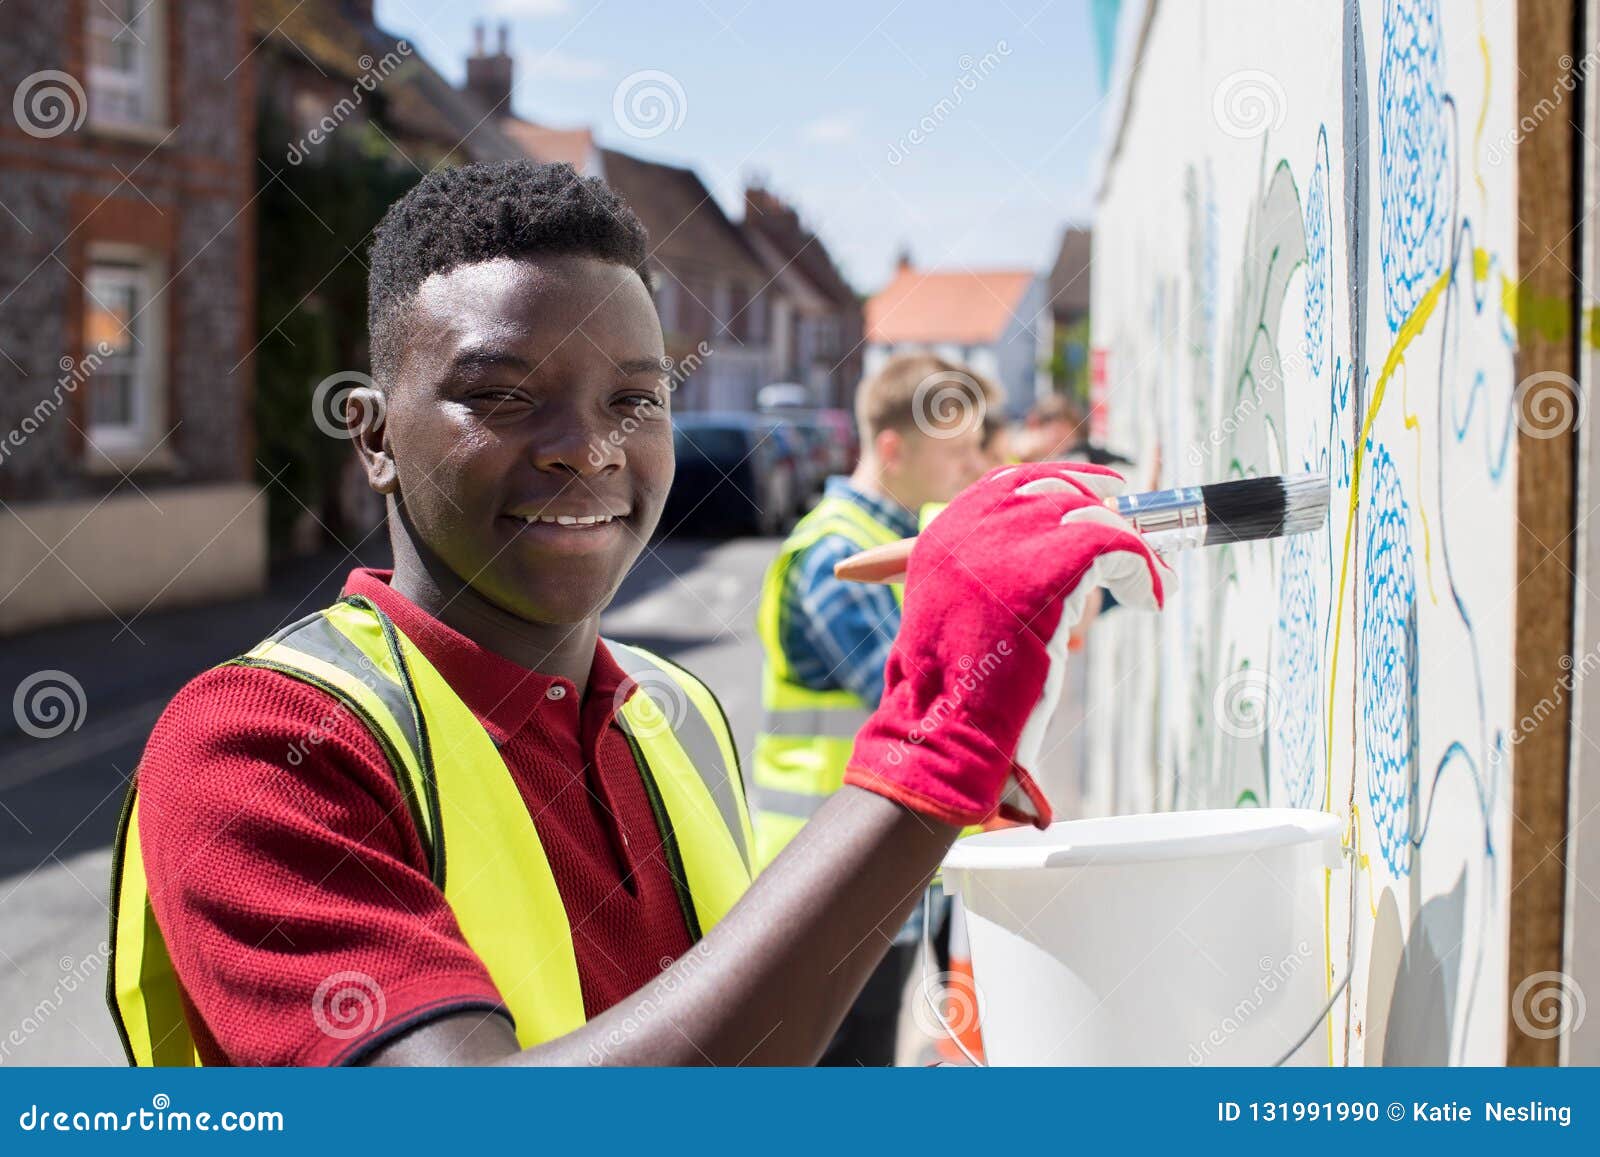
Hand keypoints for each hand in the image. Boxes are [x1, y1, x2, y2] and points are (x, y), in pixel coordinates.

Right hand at [843, 462, 1172, 827]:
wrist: (947, 725)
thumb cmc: (955, 691)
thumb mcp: (959, 619)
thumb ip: (987, 580)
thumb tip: (1051, 563)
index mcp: (945, 535)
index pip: (1008, 484)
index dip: (1061, 483)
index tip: (1100, 495)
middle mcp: (972, 527)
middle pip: (1056, 489)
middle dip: (1103, 508)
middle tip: (1136, 535)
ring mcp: (1008, 542)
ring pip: (1092, 518)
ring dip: (1131, 548)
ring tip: (1153, 583)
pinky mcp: (1051, 566)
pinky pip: (1118, 548)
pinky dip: (1144, 572)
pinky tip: (1150, 600)